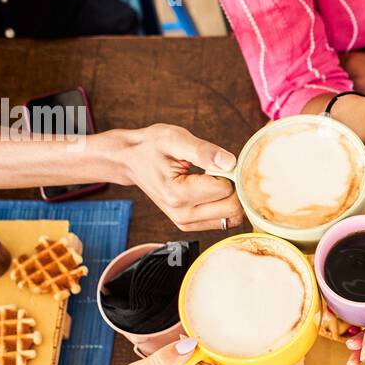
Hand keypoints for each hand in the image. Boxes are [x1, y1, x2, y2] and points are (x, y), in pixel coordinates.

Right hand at [114, 124, 244, 231]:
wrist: (131, 161)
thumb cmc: (152, 147)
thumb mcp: (174, 139)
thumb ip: (203, 151)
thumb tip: (230, 163)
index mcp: (178, 194)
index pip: (226, 189)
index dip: (226, 172)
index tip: (212, 161)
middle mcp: (182, 215)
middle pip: (232, 208)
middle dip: (232, 186)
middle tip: (214, 170)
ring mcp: (186, 223)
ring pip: (231, 217)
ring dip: (229, 197)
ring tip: (210, 179)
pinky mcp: (190, 225)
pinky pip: (224, 221)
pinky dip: (224, 205)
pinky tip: (208, 190)